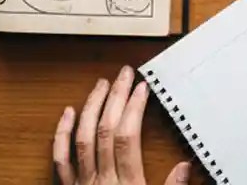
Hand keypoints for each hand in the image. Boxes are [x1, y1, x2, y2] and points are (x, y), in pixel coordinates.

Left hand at [53, 65, 190, 184]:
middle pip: (105, 130)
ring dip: (91, 107)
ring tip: (101, 84)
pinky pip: (60, 159)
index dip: (133, 108)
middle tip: (124, 74)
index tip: (142, 88)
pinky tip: (67, 113)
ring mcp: (81, 184)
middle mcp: (101, 181)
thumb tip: (186, 168)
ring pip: (82, 138)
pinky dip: (62, 134)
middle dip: (115, 98)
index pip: (127, 137)